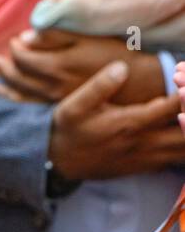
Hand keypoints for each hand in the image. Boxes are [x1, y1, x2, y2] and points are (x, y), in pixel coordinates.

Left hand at [0, 29, 165, 104]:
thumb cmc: (113, 56)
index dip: (15, 46)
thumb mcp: (87, 38)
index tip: (15, 41)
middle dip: (4, 65)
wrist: (138, 84)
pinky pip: (30, 108)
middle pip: (16, 75)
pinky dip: (14, 103)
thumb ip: (54, 36)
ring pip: (19, 94)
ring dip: (3, 87)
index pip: (22, 55)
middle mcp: (50, 86)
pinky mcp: (60, 110)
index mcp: (55, 65)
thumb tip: (26, 35)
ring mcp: (54, 101)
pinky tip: (7, 100)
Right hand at [47, 61, 184, 179]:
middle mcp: (146, 141)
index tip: (182, 76)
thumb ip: (99, 86)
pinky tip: (181, 129)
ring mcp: (149, 156)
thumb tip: (122, 67)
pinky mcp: (148, 165)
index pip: (175, 106)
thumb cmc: (69, 129)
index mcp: (131, 123)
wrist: (60, 162)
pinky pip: (178, 160)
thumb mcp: (74, 105)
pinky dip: (184, 145)